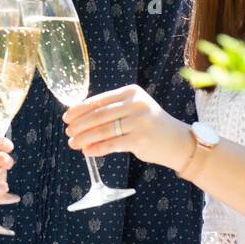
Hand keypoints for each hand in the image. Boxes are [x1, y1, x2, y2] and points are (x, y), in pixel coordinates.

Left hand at [63, 84, 193, 170]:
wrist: (177, 141)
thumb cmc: (150, 124)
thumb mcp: (134, 109)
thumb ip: (111, 111)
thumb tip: (80, 120)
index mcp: (131, 92)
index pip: (99, 100)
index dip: (80, 109)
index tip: (67, 117)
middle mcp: (135, 104)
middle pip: (99, 115)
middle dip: (80, 125)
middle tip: (67, 132)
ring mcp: (139, 121)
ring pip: (103, 130)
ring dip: (85, 138)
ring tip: (73, 143)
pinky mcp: (140, 139)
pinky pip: (112, 144)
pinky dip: (97, 148)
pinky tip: (87, 151)